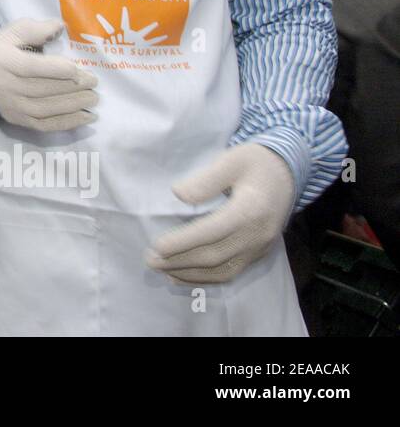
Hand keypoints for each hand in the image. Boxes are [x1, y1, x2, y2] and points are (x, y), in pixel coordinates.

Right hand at [0, 18, 97, 131]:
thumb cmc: (4, 48)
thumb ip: (37, 29)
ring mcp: (12, 106)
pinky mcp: (17, 120)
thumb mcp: (15, 31)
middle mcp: (7, 86)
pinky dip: (67, 123)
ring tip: (93, 98)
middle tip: (93, 83)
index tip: (78, 68)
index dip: (57, 69)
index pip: (32, 68)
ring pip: (46, 109)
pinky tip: (86, 118)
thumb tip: (60, 26)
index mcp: (6, 62)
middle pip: (42, 89)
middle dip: (72, 87)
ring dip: (73, 105)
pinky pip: (44, 125)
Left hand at [147, 144, 295, 283]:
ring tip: (161, 270)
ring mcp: (260, 247)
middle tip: (150, 260)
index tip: (157, 246)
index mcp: (250, 210)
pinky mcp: (259, 253)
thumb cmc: (254, 162)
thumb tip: (178, 195)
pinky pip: (232, 272)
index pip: (212, 232)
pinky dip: (206, 279)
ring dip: (190, 274)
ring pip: (223, 270)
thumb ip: (206, 180)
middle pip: (215, 256)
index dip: (184, 241)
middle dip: (180, 261)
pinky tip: (182, 276)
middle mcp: (257, 234)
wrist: (287, 173)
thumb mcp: (231, 160)